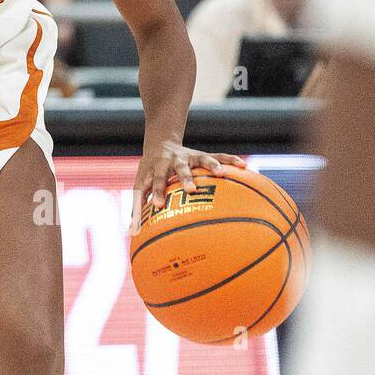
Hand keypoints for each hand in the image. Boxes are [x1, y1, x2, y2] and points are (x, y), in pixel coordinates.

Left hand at [130, 141, 246, 231]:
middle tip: (190, 190)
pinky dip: (230, 160)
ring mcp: (189, 156)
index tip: (159, 206)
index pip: (155, 181)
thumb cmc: (150, 171)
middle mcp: (173, 160)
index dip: (156, 192)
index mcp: (156, 168)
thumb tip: (131, 231)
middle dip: (184, 178)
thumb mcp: (141, 183)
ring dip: (211, 165)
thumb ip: (137, 205)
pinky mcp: (202, 154)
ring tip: (222, 174)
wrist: (159, 143)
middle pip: (178, 168)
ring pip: (201, 159)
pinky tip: (243, 167)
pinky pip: (219, 156)